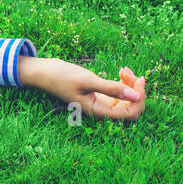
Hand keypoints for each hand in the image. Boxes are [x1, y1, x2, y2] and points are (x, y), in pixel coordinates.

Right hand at [18, 56, 146, 121]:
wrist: (44, 72)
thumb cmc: (61, 77)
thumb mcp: (87, 80)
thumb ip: (112, 88)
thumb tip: (137, 96)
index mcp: (97, 111)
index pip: (129, 114)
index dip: (139, 99)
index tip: (138, 81)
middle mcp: (101, 109)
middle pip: (131, 107)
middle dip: (136, 91)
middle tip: (129, 72)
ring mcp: (101, 102)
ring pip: (127, 99)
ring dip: (131, 85)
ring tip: (124, 70)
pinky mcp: (100, 94)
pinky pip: (120, 93)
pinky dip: (124, 82)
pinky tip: (121, 71)